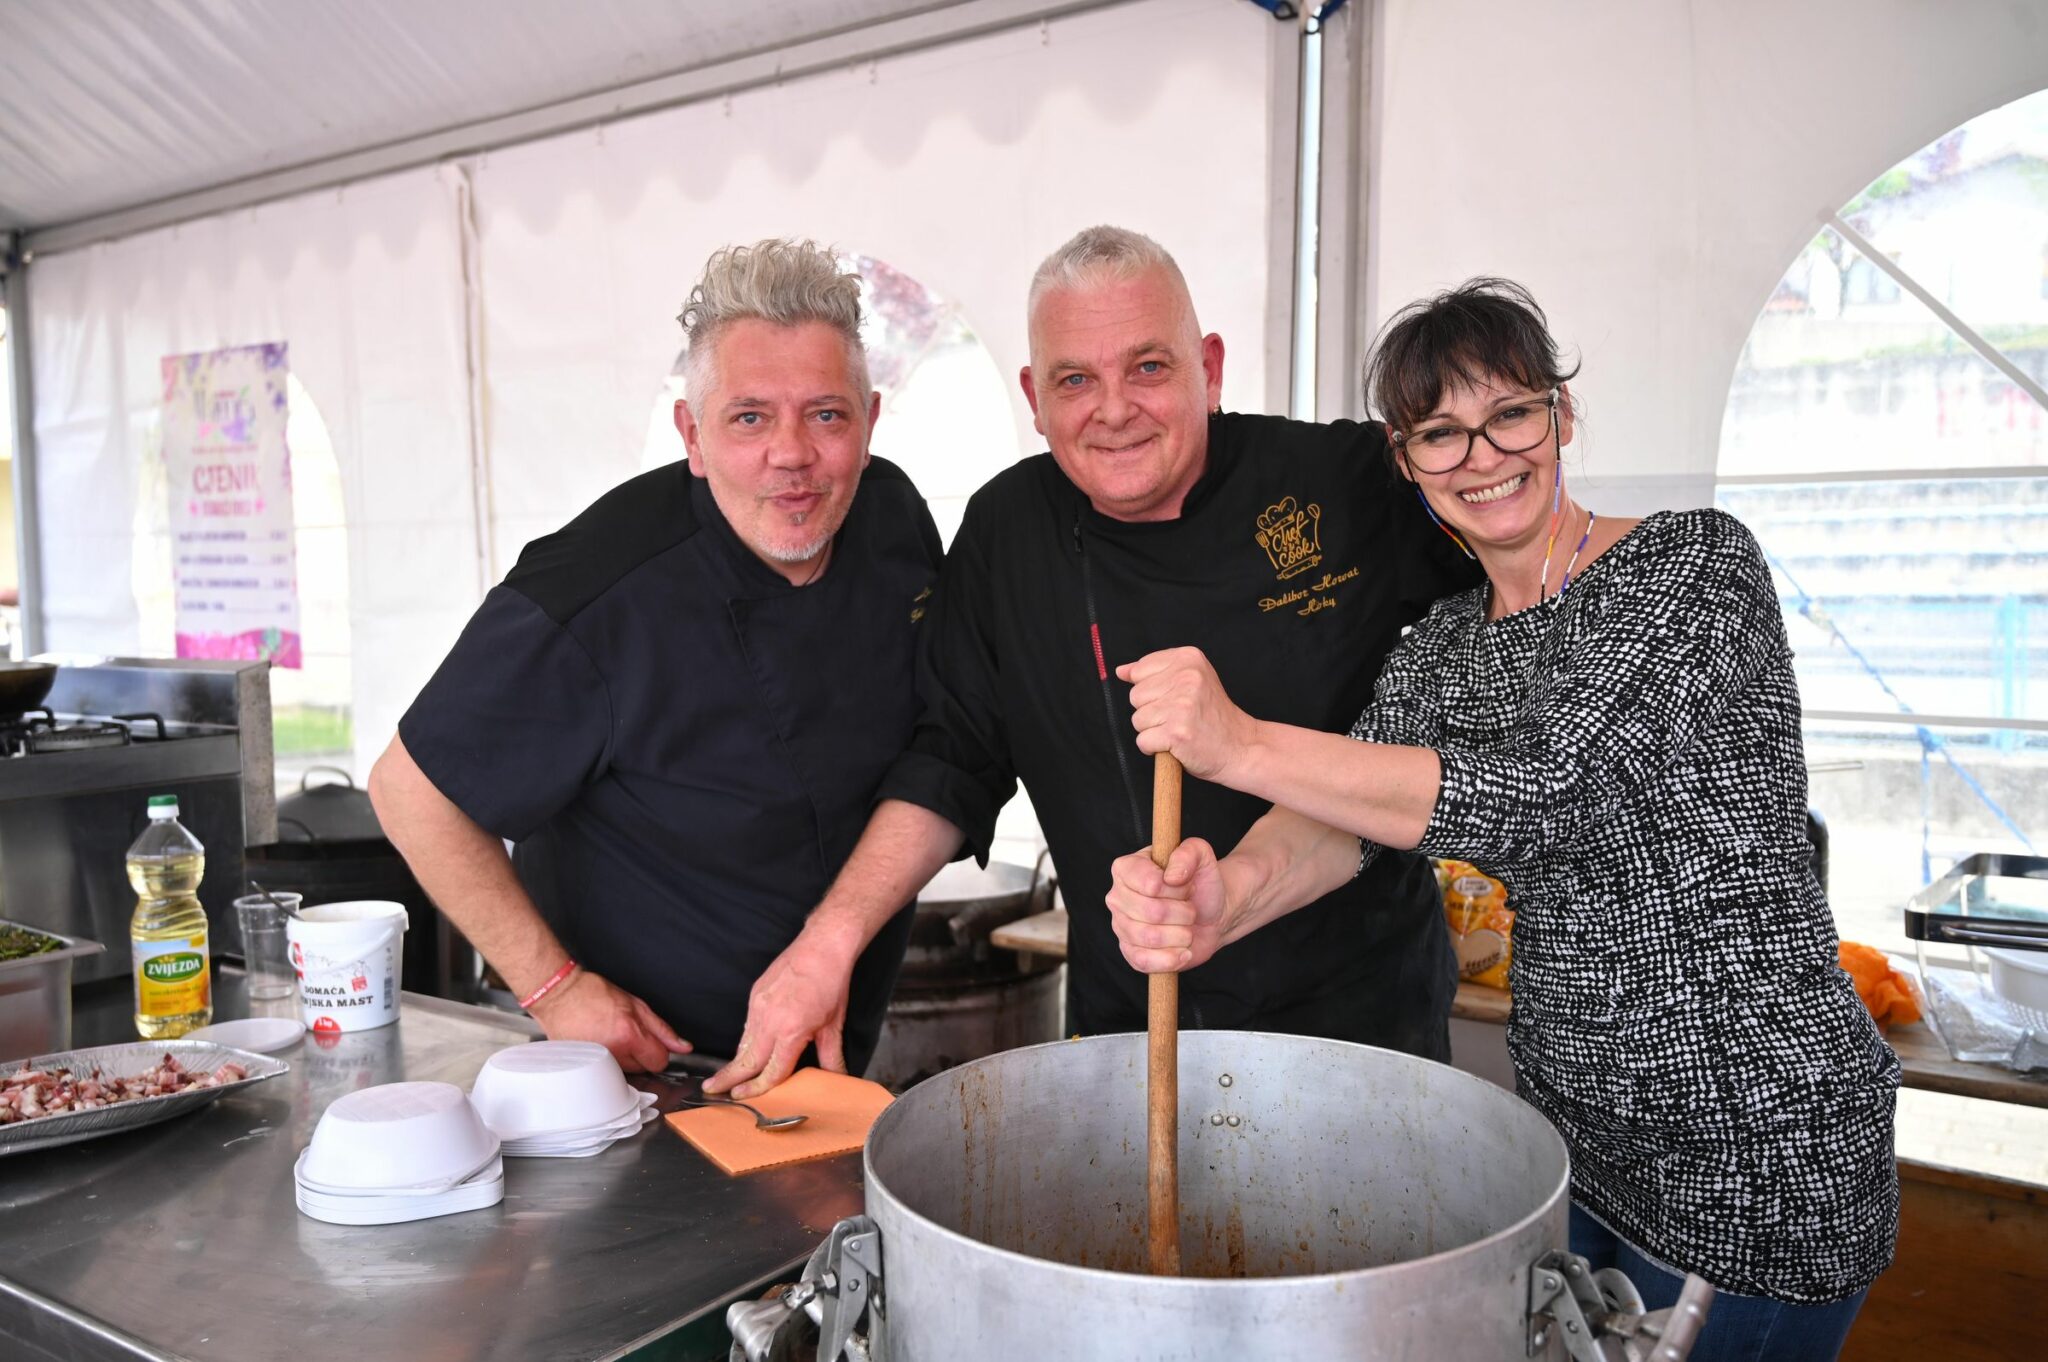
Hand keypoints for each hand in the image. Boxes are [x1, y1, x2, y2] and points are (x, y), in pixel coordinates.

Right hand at [528, 968, 690, 1072]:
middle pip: (644, 1069)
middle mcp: (614, 1053)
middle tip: (628, 1034)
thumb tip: (683, 1046)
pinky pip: (608, 1072)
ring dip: (625, 1059)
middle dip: (642, 1054)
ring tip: (612, 1038)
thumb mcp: (636, 1004)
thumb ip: (662, 1029)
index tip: (652, 1042)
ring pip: (627, 1072)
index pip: (660, 1061)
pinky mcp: (585, 1069)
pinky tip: (601, 1044)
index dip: (659, 1051)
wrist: (559, 996)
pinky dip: (609, 1062)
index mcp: (629, 1035)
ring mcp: (597, 1063)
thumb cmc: (594, 994)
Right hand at [704, 928, 857, 1099]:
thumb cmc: (831, 983)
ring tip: (723, 1077)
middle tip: (711, 1091)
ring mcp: (759, 1006)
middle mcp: (770, 1021)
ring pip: (744, 1042)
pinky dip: (744, 1040)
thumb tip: (837, 1078)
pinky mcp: (755, 995)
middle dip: (727, 1078)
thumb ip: (832, 1057)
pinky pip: (747, 1026)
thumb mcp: (834, 1026)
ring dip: (735, 1061)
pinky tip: (745, 1049)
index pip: (771, 1071)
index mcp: (790, 1032)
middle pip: (746, 1060)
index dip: (757, 1089)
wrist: (823, 947)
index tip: (742, 1097)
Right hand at [1105, 837, 1229, 972]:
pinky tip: (1183, 951)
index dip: (1176, 888)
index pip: (1150, 884)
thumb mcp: (1201, 856)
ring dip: (1181, 935)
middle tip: (1190, 908)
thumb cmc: (1200, 882)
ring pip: (1150, 938)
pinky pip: (1145, 962)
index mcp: (1126, 868)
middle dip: (1183, 913)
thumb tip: (1172, 876)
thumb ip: (1189, 852)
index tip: (1185, 885)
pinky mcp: (1130, 953)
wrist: (1209, 914)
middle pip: (1152, 912)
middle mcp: (1117, 896)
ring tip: (1187, 927)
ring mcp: (1121, 926)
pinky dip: (1172, 959)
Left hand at [1116, 647, 1259, 783]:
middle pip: (1135, 696)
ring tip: (1178, 730)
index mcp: (1189, 658)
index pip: (1139, 670)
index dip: (1151, 691)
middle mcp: (1187, 677)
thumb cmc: (1212, 716)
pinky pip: (1143, 741)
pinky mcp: (1177, 732)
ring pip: (1137, 719)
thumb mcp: (1190, 681)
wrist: (1241, 746)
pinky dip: (1154, 748)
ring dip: (1153, 731)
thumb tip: (1121, 671)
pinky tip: (1175, 744)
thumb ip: (1155, 672)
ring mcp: (1182, 705)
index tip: (1173, 698)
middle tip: (1178, 717)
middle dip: (1151, 711)